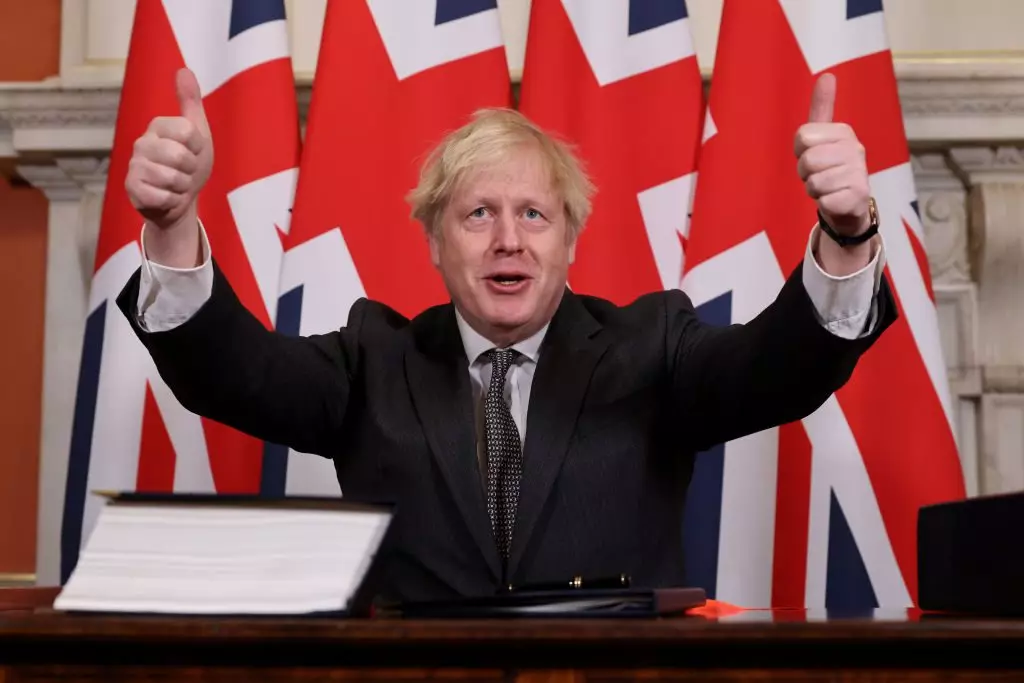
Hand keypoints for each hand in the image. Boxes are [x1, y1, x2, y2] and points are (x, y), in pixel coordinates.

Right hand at [126, 68, 212, 231]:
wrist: (178, 201)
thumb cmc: (189, 165)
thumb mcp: (198, 132)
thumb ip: (191, 102)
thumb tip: (184, 69)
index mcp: (159, 126)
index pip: (189, 132)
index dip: (198, 148)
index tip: (194, 152)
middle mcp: (142, 142)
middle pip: (180, 157)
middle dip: (191, 171)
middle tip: (185, 172)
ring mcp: (135, 165)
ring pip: (172, 179)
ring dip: (182, 187)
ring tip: (176, 184)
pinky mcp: (132, 188)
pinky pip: (163, 197)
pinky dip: (172, 201)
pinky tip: (166, 197)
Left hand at [794, 73, 870, 236]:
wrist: (849, 204)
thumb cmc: (831, 168)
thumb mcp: (824, 137)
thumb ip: (822, 108)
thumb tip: (827, 75)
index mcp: (844, 132)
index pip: (802, 137)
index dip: (800, 151)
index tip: (812, 154)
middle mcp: (855, 149)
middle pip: (807, 160)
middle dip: (805, 172)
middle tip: (819, 174)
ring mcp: (859, 173)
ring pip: (813, 182)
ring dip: (814, 189)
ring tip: (827, 187)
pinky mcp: (858, 196)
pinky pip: (823, 200)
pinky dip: (823, 203)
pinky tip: (834, 199)